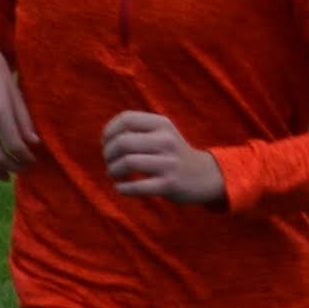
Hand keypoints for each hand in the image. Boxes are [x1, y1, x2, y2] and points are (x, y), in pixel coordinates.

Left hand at [102, 111, 225, 203]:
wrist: (203, 176)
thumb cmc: (171, 154)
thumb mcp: (161, 133)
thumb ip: (136, 130)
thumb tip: (105, 139)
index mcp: (162, 124)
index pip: (126, 119)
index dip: (109, 131)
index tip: (106, 143)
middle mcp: (166, 140)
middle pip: (123, 142)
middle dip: (108, 153)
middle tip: (109, 162)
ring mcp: (169, 163)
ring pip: (128, 162)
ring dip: (113, 170)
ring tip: (114, 174)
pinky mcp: (169, 184)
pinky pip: (138, 186)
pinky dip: (123, 188)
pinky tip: (120, 188)